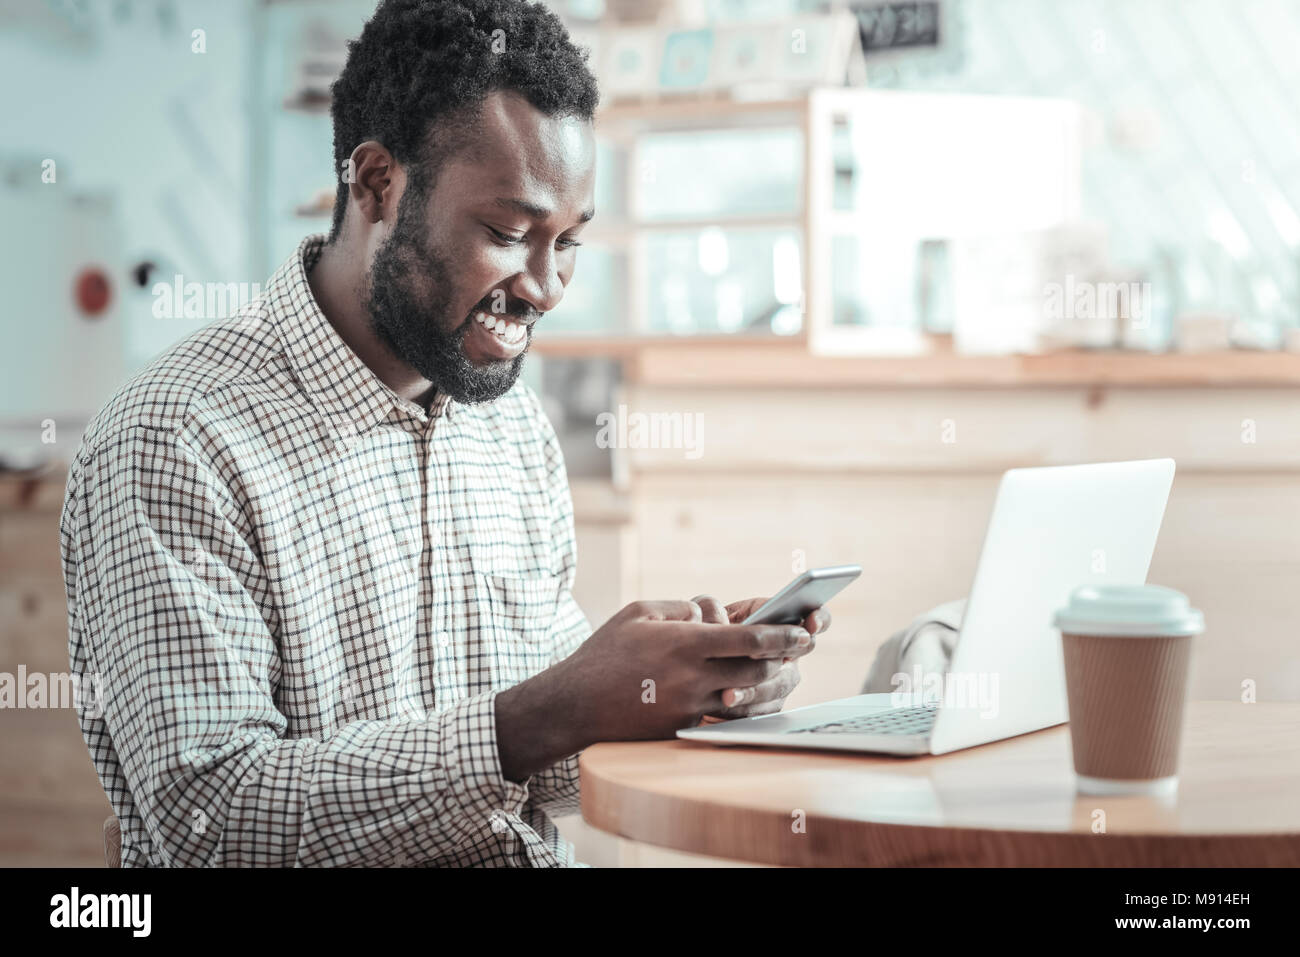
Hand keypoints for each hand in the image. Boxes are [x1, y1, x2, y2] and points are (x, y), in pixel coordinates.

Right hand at [546, 599, 813, 744]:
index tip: (802, 632)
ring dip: (769, 688)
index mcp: (685, 643)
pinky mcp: (682, 728)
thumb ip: (680, 608)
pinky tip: (752, 697)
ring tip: (784, 673)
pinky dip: (743, 707)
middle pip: (757, 672)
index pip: (749, 639)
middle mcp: (693, 678)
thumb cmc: (605, 651)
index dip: (782, 636)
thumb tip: (709, 613)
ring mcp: (689, 707)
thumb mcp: (639, 612)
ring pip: (746, 699)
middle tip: (801, 652)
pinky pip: (724, 719)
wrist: (575, 705)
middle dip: (784, 662)